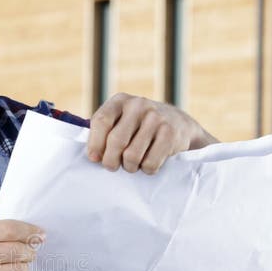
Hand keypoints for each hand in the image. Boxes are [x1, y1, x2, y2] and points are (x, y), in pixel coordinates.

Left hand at [87, 93, 216, 173]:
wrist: (178, 123)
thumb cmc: (138, 128)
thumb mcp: (120, 121)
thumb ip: (104, 132)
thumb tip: (93, 156)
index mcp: (120, 101)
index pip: (101, 121)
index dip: (95, 144)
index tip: (94, 159)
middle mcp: (138, 105)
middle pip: (115, 141)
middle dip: (110, 161)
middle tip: (113, 166)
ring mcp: (156, 118)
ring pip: (132, 156)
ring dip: (130, 167)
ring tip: (132, 164)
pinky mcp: (170, 134)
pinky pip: (150, 163)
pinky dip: (147, 169)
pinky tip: (148, 163)